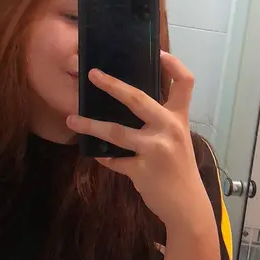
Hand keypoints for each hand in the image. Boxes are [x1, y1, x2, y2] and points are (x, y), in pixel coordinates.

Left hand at [67, 52, 210, 228]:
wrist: (187, 206)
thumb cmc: (179, 170)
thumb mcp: (177, 140)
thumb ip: (161, 122)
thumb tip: (130, 104)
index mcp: (179, 118)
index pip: (185, 82)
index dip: (173, 64)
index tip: (158, 53)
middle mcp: (169, 129)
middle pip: (138, 99)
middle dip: (112, 85)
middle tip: (93, 75)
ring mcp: (155, 149)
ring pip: (115, 132)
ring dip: (90, 125)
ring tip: (71, 119)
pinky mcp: (141, 170)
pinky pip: (114, 160)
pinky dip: (103, 157)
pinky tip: (95, 154)